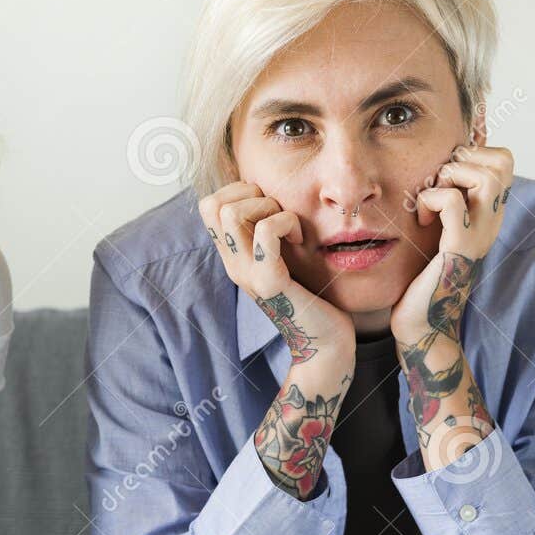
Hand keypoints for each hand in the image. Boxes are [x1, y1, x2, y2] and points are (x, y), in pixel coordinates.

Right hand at [198, 181, 354, 363]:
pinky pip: (264, 231)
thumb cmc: (314, 295)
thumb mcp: (284, 258)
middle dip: (251, 194)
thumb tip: (274, 199)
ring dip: (268, 207)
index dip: (238, 191)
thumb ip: (271, 235)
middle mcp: (233, 264)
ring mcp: (246, 274)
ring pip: (230, 213)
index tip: (270, 209)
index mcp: (234, 257)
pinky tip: (301, 240)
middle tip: (279, 214)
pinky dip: (286, 222)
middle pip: (212, 204)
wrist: (327, 342)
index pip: (208, 205)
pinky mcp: (269, 282)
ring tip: (290, 229)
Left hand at [389, 142, 514, 347]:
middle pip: (503, 160)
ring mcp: (479, 235)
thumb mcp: (438, 229)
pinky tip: (421, 219)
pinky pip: (451, 201)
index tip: (445, 177)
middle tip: (440, 184)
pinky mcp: (458, 249)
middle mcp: (491, 221)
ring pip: (486, 175)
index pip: (504, 159)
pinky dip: (430, 200)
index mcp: (489, 214)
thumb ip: (445, 201)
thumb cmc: (422, 276)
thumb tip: (435, 169)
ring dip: (450, 176)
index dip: (474, 153)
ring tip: (432, 200)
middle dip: (464, 158)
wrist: (423, 323)